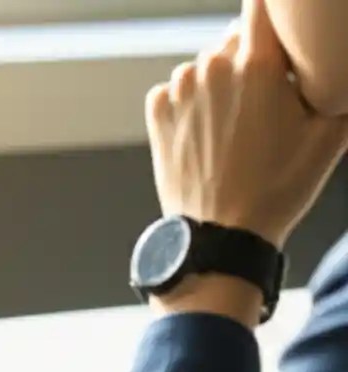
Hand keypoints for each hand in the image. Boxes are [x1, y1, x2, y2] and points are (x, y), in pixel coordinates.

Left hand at [146, 0, 347, 249]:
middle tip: (268, 101)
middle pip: (235, 39)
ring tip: (238, 124)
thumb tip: (342, 65)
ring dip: (220, 82)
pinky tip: (209, 133)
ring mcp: (180, 89)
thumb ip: (338, 85)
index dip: (275, 13)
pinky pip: (178, 89)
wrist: (221, 234)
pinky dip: (192, 102)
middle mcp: (213, 67)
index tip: (282, 28)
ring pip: (205, 65)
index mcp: (258, 64)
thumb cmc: (279, 187)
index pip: (263, 5)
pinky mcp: (158, 111)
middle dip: (253, 59)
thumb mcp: (330, 134)